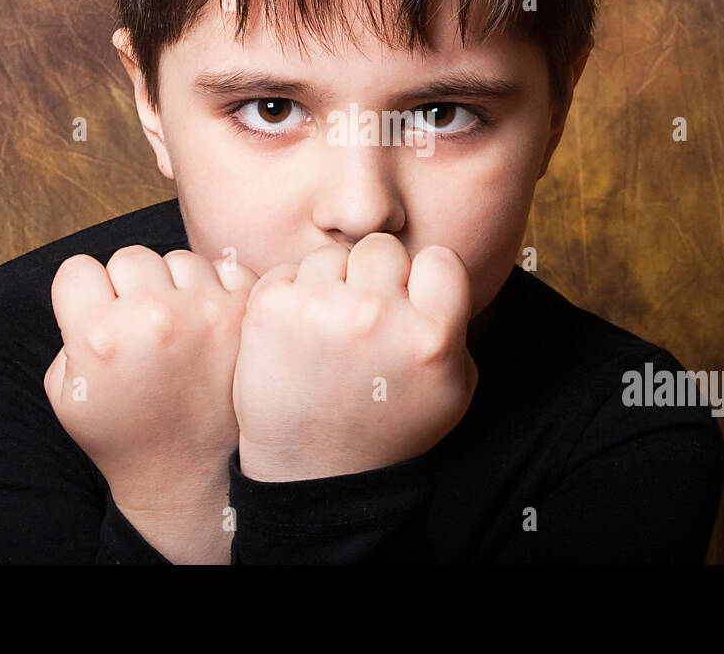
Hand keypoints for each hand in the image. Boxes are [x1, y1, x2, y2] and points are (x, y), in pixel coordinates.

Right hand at [43, 245, 256, 563]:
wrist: (188, 472)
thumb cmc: (123, 432)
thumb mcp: (65, 392)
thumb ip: (68, 330)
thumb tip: (93, 287)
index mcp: (100, 336)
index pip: (77, 269)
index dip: (83, 294)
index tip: (97, 317)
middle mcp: (153, 317)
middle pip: (127, 257)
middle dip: (127, 288)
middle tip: (138, 327)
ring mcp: (204, 312)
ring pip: (175, 259)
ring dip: (171, 286)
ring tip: (174, 329)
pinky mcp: (243, 313)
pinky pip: (220, 269)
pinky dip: (212, 289)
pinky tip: (204, 326)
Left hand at [232, 233, 477, 481]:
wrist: (314, 474)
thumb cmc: (389, 426)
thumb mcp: (453, 388)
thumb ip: (454, 325)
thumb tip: (437, 272)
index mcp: (430, 336)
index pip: (439, 259)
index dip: (424, 280)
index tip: (409, 306)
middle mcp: (377, 316)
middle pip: (381, 248)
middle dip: (374, 277)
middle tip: (363, 321)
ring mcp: (319, 310)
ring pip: (332, 256)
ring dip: (330, 285)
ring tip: (327, 334)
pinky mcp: (270, 309)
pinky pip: (290, 272)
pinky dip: (292, 297)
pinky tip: (297, 335)